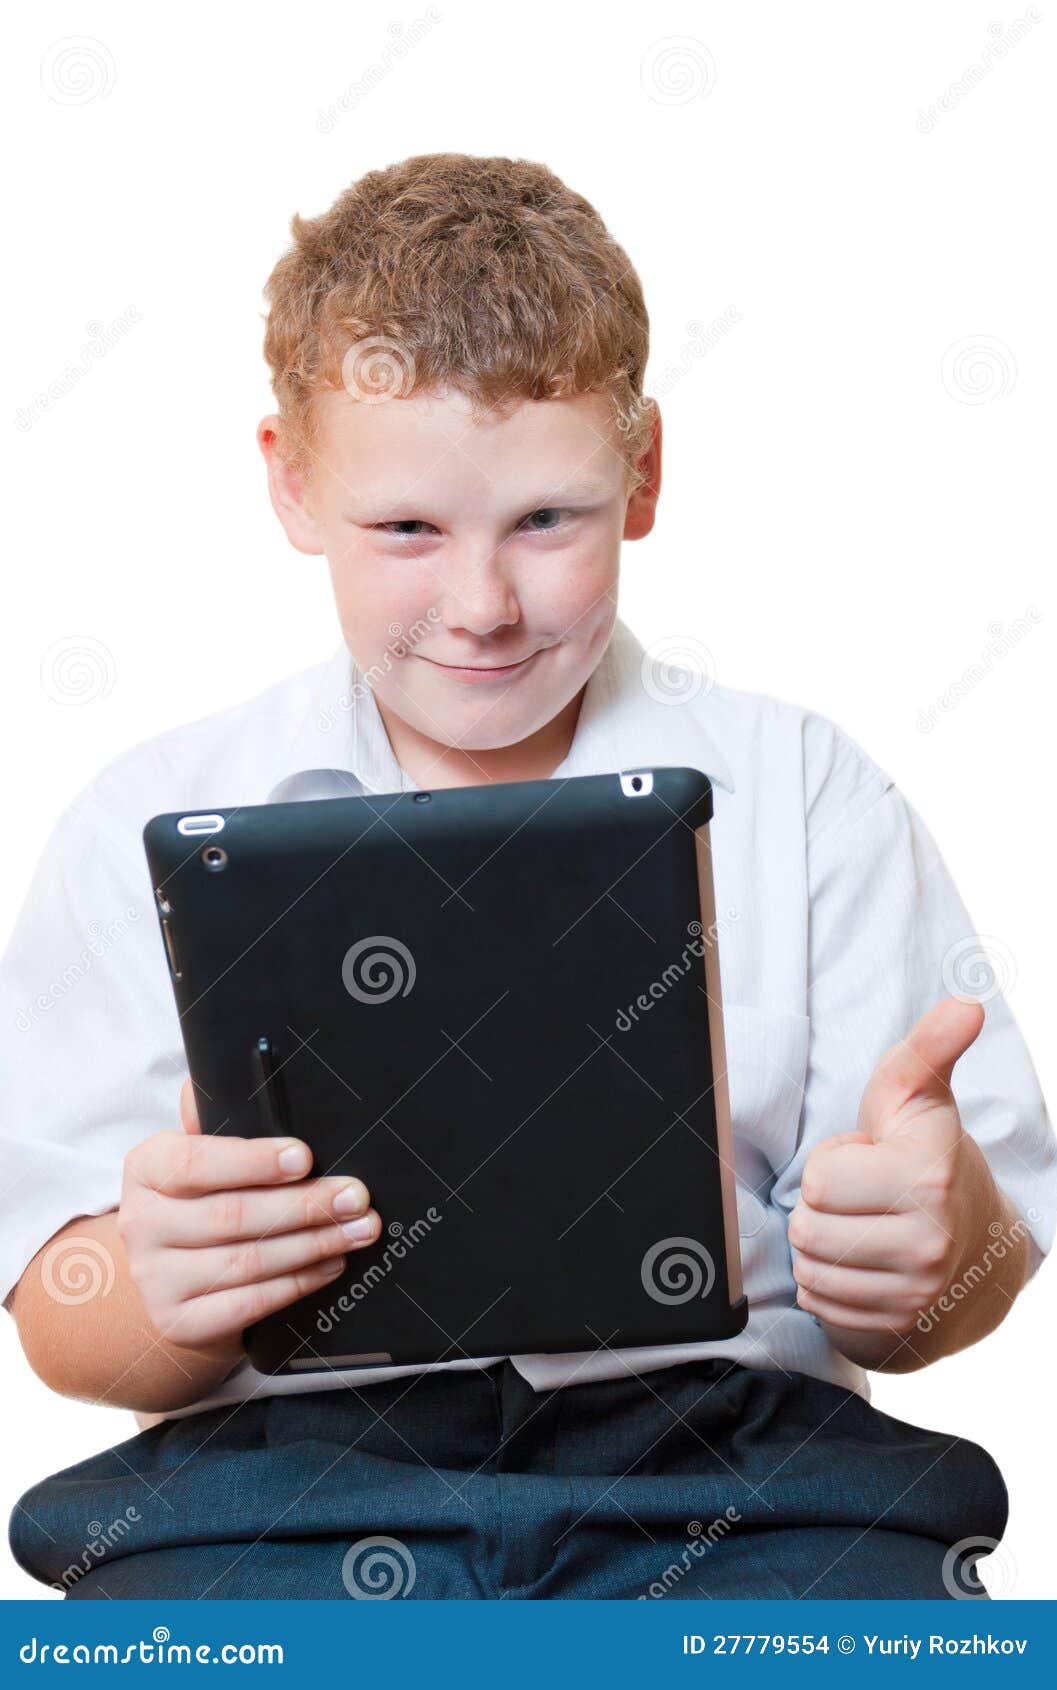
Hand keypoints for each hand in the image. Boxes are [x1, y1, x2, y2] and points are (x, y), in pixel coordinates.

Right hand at [117, 1077, 381, 1359]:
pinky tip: (332, 1264)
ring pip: (247, 1262)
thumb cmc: (203, 1197)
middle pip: (232, 1215)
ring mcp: (155, 1279)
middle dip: (305, 1205)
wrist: (173, 1276)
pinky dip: (298, 1283)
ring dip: (314, 1244)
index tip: (305, 1156)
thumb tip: (218, 1074)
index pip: (195, 1161)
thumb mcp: (203, 1154)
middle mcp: (141, 1224)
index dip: (254, 1160)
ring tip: (359, 1230)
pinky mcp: (179, 1322)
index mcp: (146, 1168)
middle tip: (357, 1196)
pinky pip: (250, 1304)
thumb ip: (214, 1119)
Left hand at [788, 996, 987, 1335]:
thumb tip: (966, 1003)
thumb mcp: (922, 1099)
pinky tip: (863, 1266)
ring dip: (824, 1247)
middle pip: (808, 1227)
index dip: (834, 1163)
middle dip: (823, 1207)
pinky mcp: (899, 1331)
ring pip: (811, 1268)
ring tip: (864, 1229)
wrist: (978, 1251)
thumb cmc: (929, 1159)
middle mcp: (929, 1242)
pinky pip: (820, 1303)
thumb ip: (929, 1048)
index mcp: (928, 1177)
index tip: (871, 1160)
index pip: (820, 1178)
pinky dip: (830, 1285)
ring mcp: (916, 1294)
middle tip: (864, 1199)